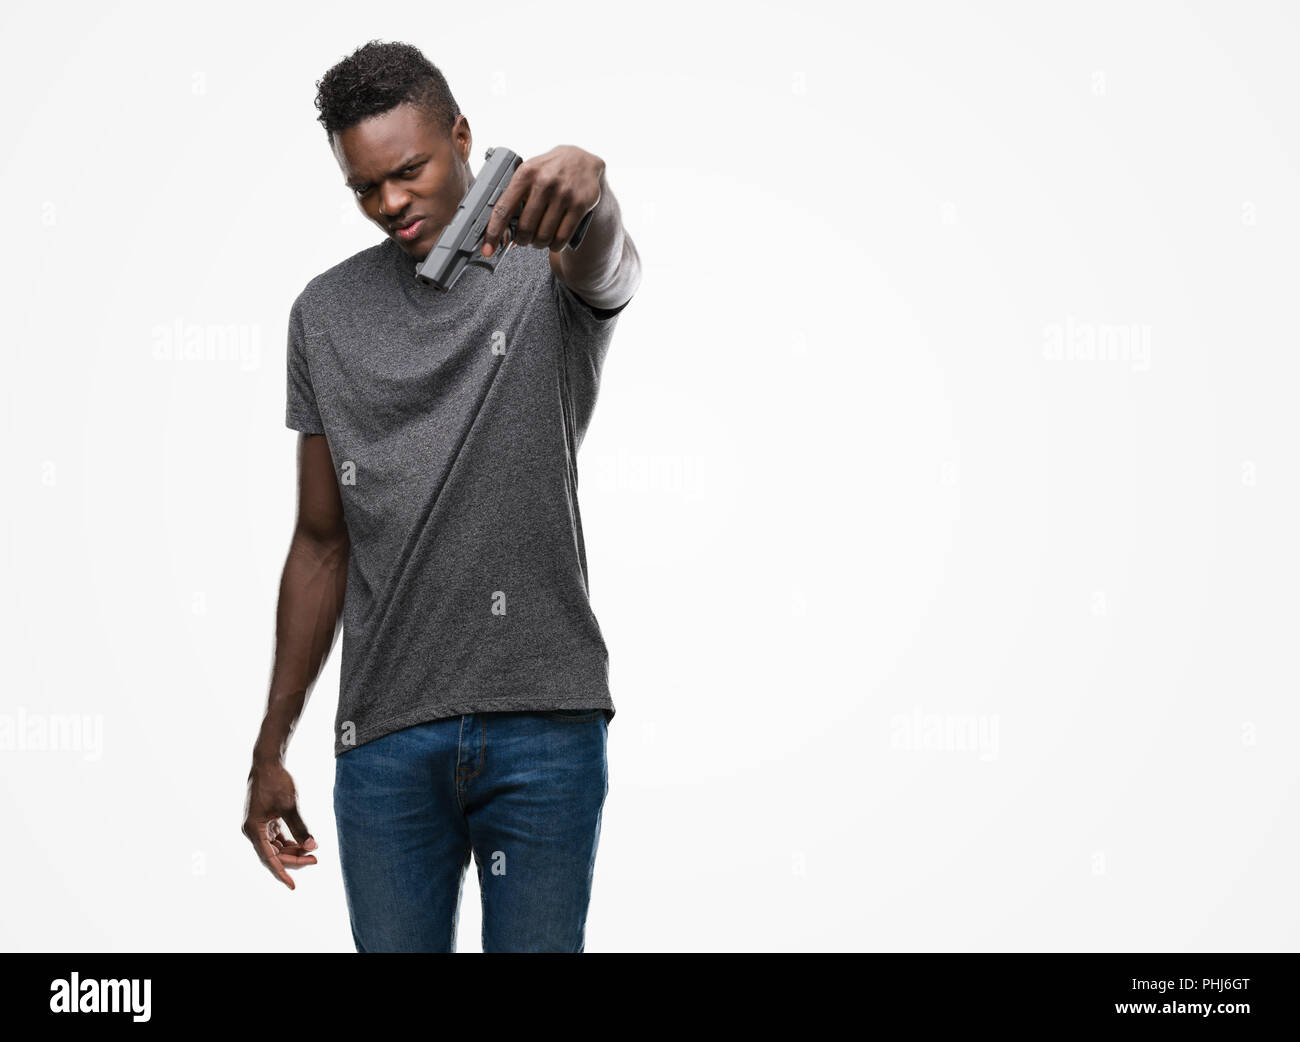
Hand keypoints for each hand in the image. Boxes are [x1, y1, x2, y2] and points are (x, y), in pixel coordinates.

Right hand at [242, 760, 316, 889]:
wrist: (267, 763)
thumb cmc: (276, 782)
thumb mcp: (290, 806)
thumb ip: (300, 828)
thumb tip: (312, 847)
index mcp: (254, 830)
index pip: (269, 859)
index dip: (282, 873)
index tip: (293, 886)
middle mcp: (252, 831)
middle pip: (273, 855)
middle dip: (294, 859)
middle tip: (315, 859)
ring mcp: (257, 826)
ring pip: (275, 847)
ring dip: (292, 851)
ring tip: (313, 852)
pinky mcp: (263, 821)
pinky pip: (275, 839)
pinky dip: (289, 842)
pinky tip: (303, 843)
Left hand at [482, 145, 603, 257]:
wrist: (584, 159)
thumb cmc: (551, 169)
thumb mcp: (530, 173)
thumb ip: (516, 198)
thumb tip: (505, 233)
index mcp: (526, 173)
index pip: (503, 209)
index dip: (494, 232)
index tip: (488, 249)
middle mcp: (544, 182)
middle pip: (525, 228)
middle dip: (522, 240)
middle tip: (524, 239)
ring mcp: (563, 194)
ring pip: (544, 236)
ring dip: (539, 244)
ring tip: (539, 239)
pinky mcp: (580, 204)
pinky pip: (562, 237)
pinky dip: (555, 245)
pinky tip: (554, 241)